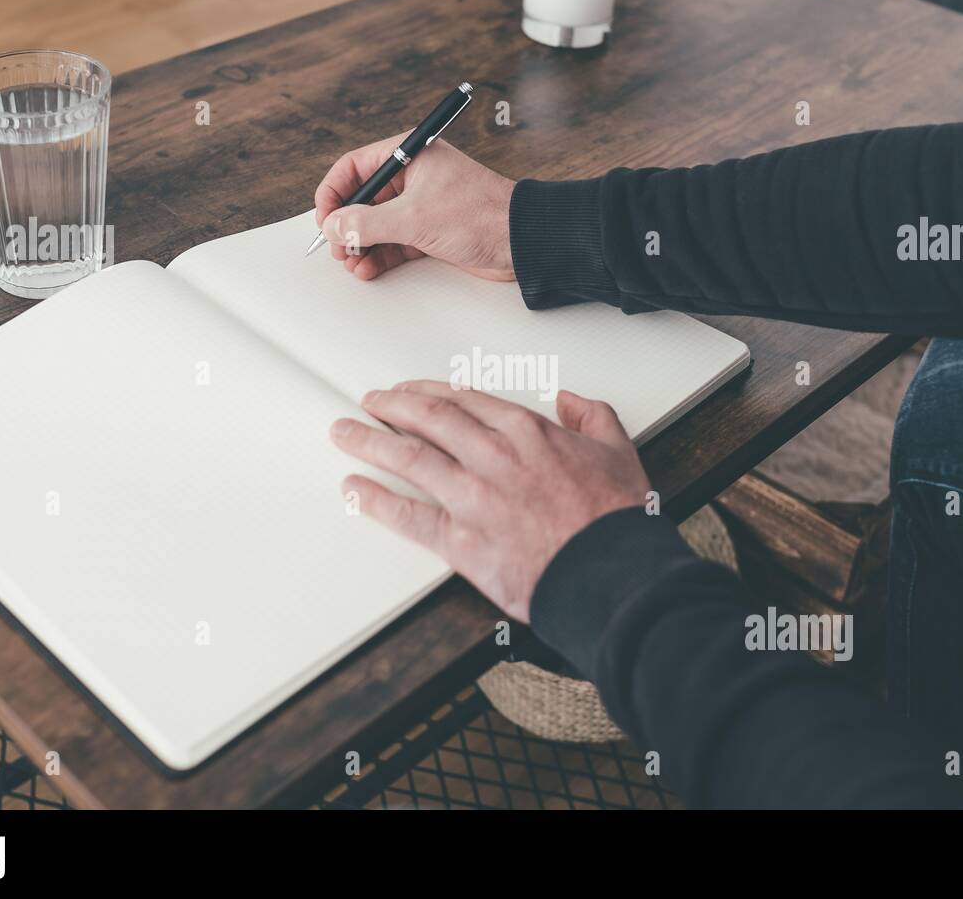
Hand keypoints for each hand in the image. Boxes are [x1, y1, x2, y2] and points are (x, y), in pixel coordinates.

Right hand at [313, 135, 515, 281]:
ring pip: (378, 223)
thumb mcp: (414, 218)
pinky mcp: (431, 230)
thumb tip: (334, 226)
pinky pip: (395, 241)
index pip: (355, 166)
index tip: (325, 219)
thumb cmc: (479, 215)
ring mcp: (422, 204)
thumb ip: (367, 222)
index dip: (334, 193)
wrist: (522, 241)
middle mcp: (414, 176)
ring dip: (361, 244)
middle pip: (363, 197)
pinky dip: (380, 254)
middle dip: (347, 224)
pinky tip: (369, 268)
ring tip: (353, 263)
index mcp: (410, 155)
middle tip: (338, 247)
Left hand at [330, 381, 650, 621]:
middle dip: (392, 407)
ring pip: (409, 459)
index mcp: (527, 433)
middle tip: (370, 403)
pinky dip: (375, 502)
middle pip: (429, 420)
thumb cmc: (614, 519)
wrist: (609, 572)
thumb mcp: (618, 450)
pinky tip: (354, 490)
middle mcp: (493, 457)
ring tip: (344, 433)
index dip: (430, 393)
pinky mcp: (462, 540)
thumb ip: (592, 416)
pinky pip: (408, 516)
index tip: (412, 391)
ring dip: (370, 442)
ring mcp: (473, 497)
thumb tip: (570, 399)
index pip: (465, 401)